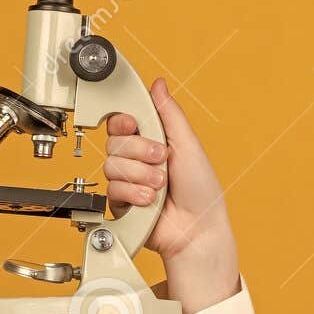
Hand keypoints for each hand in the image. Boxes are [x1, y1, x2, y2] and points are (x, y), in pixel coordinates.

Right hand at [105, 77, 239, 313]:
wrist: (197, 229)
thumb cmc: (201, 190)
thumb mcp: (188, 144)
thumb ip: (170, 113)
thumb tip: (159, 84)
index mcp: (151, 141)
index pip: (122, 122)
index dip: (123, 122)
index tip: (133, 124)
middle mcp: (137, 159)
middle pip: (114, 142)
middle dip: (140, 152)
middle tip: (161, 160)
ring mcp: (128, 182)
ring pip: (111, 165)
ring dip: (140, 175)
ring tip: (161, 186)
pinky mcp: (120, 203)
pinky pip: (111, 189)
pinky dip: (133, 194)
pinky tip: (149, 200)